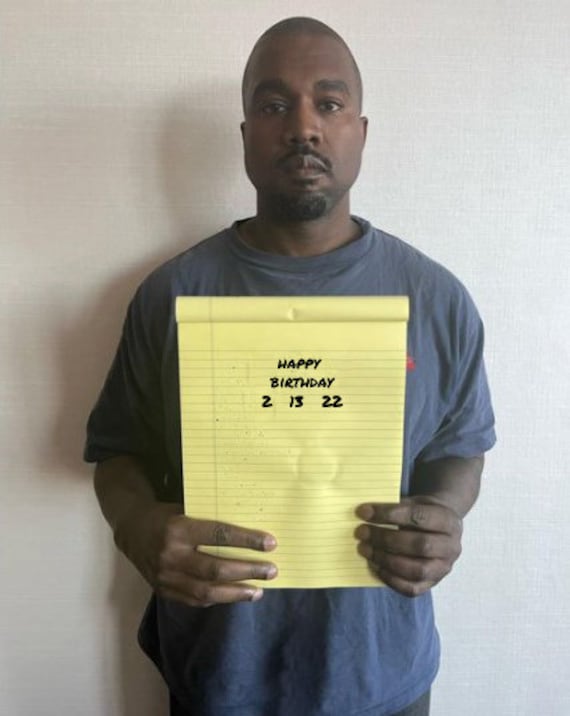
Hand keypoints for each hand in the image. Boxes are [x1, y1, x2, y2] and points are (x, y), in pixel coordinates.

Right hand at [123, 503, 277, 606]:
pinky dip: (218, 598)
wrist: (131, 529)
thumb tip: (249, 531)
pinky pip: (195, 600)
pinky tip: (235, 595)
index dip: (246, 540)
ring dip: (236, 593)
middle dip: (247, 571)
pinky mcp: (163, 591)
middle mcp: (171, 556)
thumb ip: (210, 521)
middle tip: (271, 570)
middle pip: (216, 569)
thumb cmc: (167, 514)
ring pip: (207, 591)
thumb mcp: (186, 508)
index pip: (218, 535)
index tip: (270, 543)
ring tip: (258, 590)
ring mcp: (166, 577)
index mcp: (178, 529)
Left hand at [355, 496, 462, 596]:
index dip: (389, 514)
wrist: (442, 528)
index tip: (364, 512)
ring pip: (416, 570)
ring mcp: (443, 568)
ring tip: (365, 549)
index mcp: (448, 520)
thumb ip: (395, 507)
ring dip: (385, 560)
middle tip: (361, 532)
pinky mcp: (432, 583)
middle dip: (385, 539)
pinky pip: (412, 589)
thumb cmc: (423, 513)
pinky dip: (390, 579)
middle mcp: (451, 547)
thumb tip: (365, 513)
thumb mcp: (415, 502)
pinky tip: (375, 565)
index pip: (419, 517)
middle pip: (419, 545)